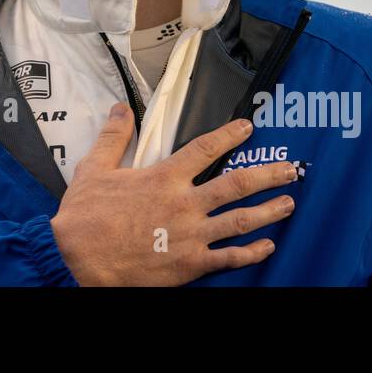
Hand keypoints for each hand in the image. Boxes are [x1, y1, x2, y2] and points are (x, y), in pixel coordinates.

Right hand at [49, 103, 297, 285]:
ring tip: (289, 203)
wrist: (81, 258)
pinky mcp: (190, 264)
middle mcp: (183, 204)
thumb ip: (113, 137)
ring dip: (268, 211)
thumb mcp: (93, 168)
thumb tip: (121, 109)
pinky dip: (251, 252)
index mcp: (163, 178)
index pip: (204, 149)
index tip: (247, 128)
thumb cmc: (86, 217)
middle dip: (267, 175)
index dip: (229, 135)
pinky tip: (267, 247)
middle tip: (290, 169)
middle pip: (235, 184)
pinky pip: (229, 258)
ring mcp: (190, 235)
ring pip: (240, 220)